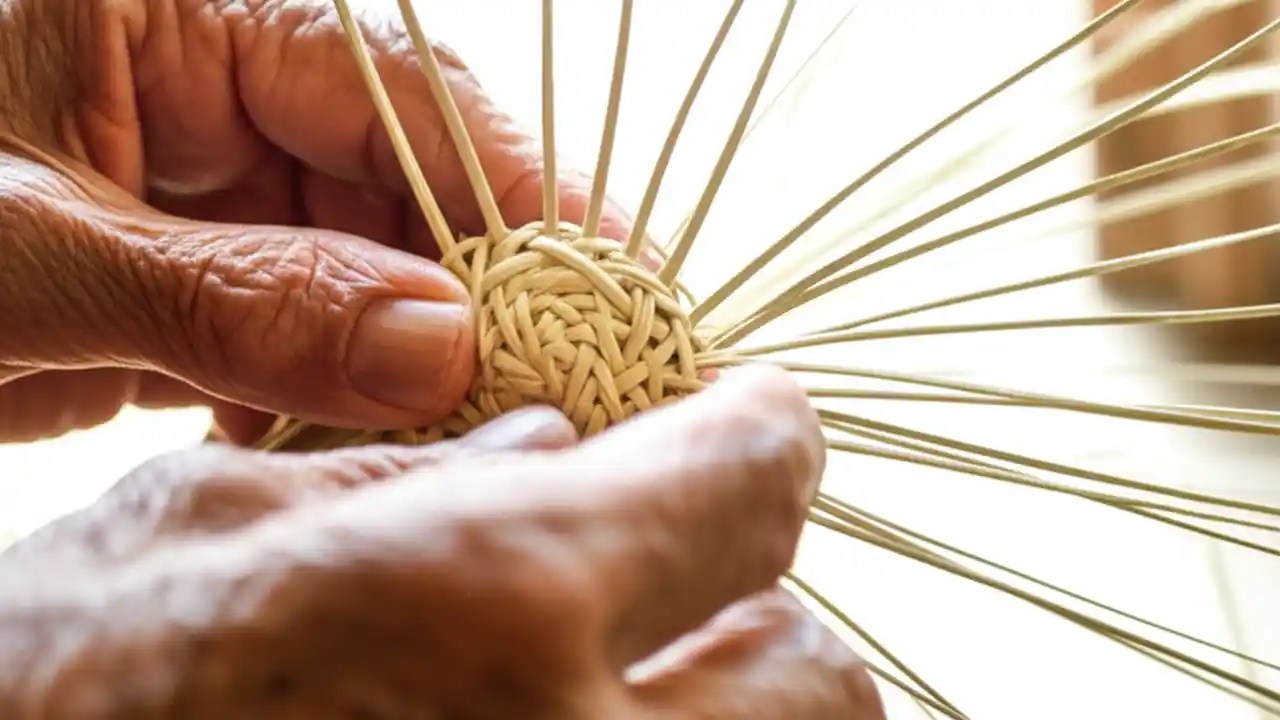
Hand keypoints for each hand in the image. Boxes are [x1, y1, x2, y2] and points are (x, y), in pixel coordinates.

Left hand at [0, 0, 642, 443]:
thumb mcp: (29, 262)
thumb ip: (242, 300)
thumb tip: (439, 344)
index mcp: (175, 12)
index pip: (395, 91)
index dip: (517, 190)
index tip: (610, 286)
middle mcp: (205, 89)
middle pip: (398, 188)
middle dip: (472, 295)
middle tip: (556, 391)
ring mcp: (200, 190)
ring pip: (359, 272)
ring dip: (402, 362)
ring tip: (459, 438)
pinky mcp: (185, 278)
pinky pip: (299, 332)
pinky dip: (326, 399)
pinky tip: (338, 450)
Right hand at [0, 366, 883, 718]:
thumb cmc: (37, 687)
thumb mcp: (195, 533)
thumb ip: (404, 480)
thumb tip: (548, 448)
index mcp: (487, 600)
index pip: (742, 487)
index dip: (766, 434)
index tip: (756, 422)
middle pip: (818, 676)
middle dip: (763, 604)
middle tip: (684, 571)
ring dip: (733, 709)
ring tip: (618, 672)